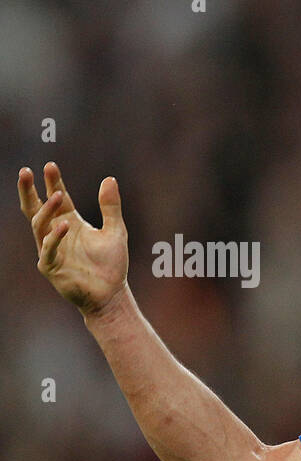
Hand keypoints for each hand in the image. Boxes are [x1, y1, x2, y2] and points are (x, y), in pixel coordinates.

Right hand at [17, 162, 128, 315]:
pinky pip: (48, 248)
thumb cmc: (111, 264)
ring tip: (56, 195)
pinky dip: (54, 236)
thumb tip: (110, 178)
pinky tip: (64, 225)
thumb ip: (111, 207)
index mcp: (69, 222)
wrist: (111, 294)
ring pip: (39, 225)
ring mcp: (50, 249)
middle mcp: (56, 233)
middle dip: (28, 190)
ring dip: (46, 210)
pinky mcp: (51, 266)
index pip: (57, 198)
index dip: (53, 182)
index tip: (50, 166)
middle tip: (25, 171)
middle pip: (35, 208)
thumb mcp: (116, 231)